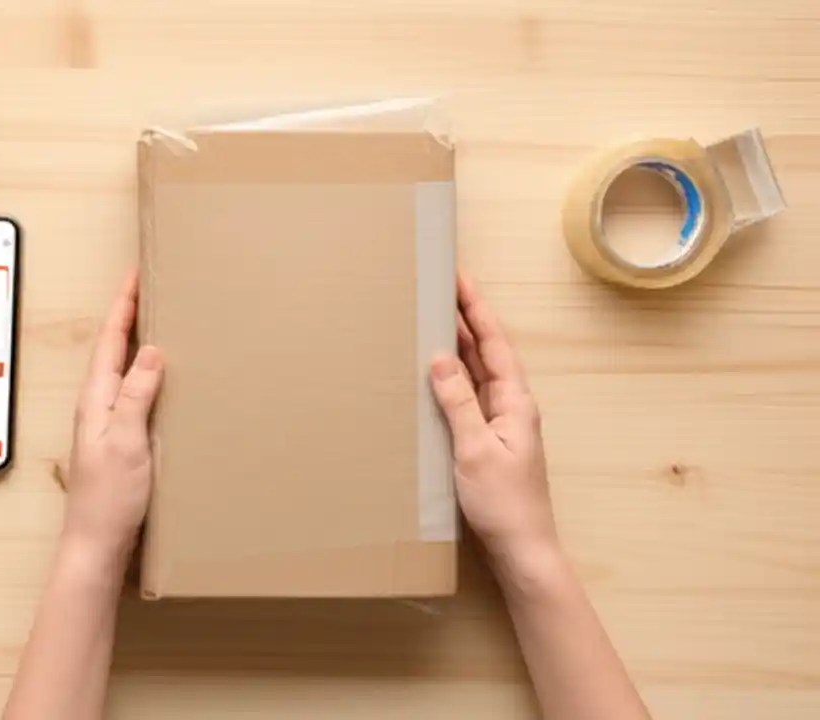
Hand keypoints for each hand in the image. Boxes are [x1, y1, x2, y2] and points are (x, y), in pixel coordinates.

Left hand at [64, 270, 163, 563]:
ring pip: (123, 370)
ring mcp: (107, 424)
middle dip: (130, 315)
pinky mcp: (120, 442)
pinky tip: (163, 380)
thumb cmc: (108, 500)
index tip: (137, 273)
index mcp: (96, 399)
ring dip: (138, 343)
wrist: (96, 546)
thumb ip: (135, 395)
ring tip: (159, 320)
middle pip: (114, 349)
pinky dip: (147, 375)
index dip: (124, 304)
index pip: (111, 340)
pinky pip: (133, 394)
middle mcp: (98, 406)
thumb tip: (150, 350)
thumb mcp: (125, 441)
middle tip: (151, 286)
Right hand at [430, 273, 557, 573]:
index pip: (493, 344)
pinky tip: (436, 373)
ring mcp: (501, 424)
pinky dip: (453, 378)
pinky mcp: (488, 441)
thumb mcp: (475, 449)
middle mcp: (512, 407)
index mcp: (515, 402)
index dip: (477, 309)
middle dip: (467, 318)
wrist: (522, 549)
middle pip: (487, 352)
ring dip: (460, 345)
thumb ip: (458, 402)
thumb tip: (441, 358)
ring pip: (478, 373)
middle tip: (442, 288)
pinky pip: (469, 397)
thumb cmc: (503, 503)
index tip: (459, 278)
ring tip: (437, 317)